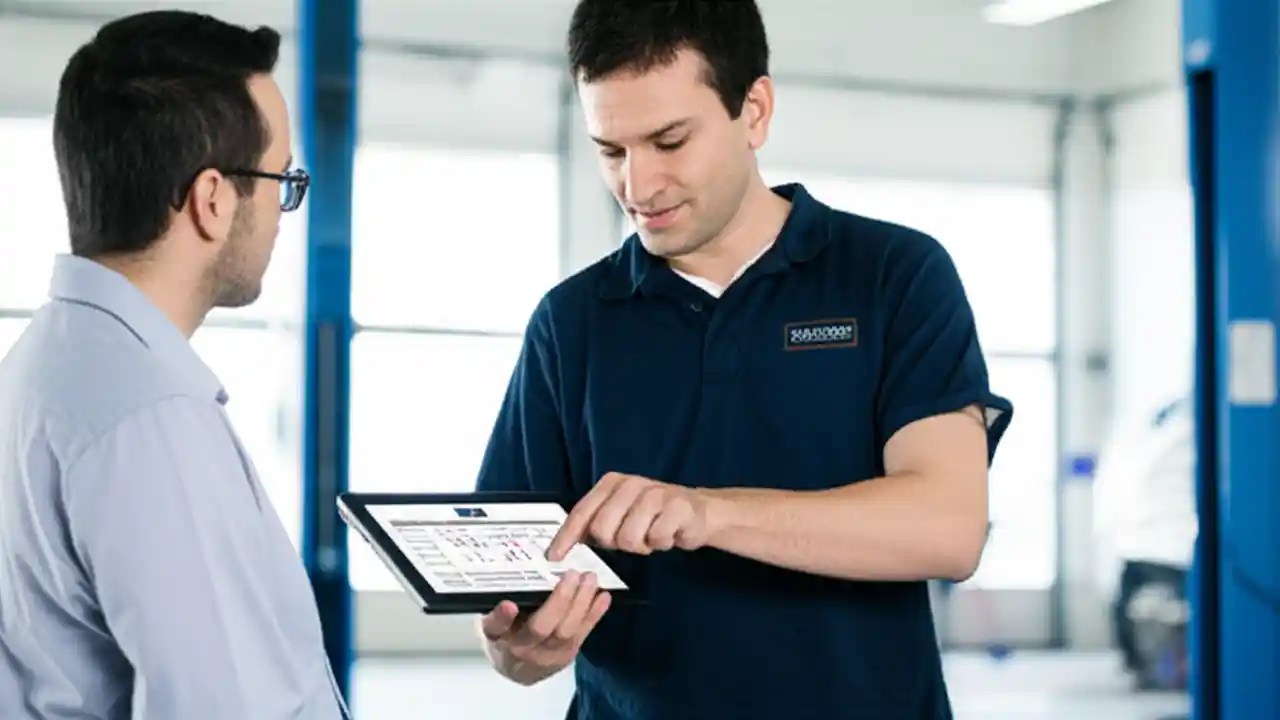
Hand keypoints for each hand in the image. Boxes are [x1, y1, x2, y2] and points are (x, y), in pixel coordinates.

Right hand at [479, 570, 610, 686]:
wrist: (518, 669)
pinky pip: (583, 634)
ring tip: (590, 579)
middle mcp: (525, 650)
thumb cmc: (505, 638)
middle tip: (571, 573)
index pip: (499, 628)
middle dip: (560, 600)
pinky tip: (604, 596)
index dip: (503, 618)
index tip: (509, 604)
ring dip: (582, 603)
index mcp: (501, 638)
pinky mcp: (569, 655)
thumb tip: (508, 601)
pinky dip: (595, 613)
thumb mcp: (492, 626)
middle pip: (542, 628)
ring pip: (568, 631)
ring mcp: (550, 656)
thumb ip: (498, 615)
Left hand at [546, 472, 712, 560]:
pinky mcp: (677, 506)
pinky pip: (656, 539)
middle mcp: (631, 484)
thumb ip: (594, 524)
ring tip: (651, 535)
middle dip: (615, 543)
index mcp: (611, 483)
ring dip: (641, 546)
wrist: (698, 512)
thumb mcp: (620, 514)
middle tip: (632, 538)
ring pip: (629, 538)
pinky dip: (662, 543)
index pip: (582, 513)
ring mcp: (655, 493)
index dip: (566, 537)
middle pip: (603, 530)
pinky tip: (668, 533)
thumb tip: (562, 546)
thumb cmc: (653, 516)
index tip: (554, 556)